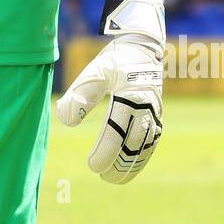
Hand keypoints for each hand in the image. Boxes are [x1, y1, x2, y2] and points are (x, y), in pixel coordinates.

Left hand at [57, 0, 164, 184]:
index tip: (92, 166)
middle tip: (101, 176)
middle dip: (118, 163)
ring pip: (145, 146)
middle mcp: (147, 106)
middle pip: (133, 144)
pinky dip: (143, 156)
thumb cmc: (115, 59)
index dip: (105, 152)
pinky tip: (131, 166)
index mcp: (132, 96)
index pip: (117, 132)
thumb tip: (66, 121)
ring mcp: (154, 112)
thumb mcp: (94, 71)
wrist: (143, 44)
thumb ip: (80, 94)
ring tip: (115, 179)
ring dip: (131, 165)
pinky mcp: (157, 114)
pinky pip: (152, 141)